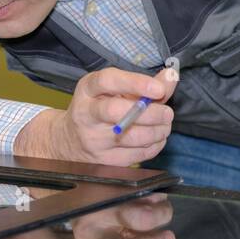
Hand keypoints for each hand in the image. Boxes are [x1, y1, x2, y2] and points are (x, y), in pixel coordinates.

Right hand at [15, 66, 175, 165]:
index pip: (108, 81)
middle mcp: (86, 114)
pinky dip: (154, 146)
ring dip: (157, 131)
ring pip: (132, 137)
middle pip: (117, 112)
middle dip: (150, 113)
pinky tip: (156, 138)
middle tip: (168, 113)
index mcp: (87, 89)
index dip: (135, 84)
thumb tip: (171, 77)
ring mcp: (93, 140)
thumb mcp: (113, 90)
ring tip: (165, 125)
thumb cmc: (97, 109)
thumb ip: (143, 84)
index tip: (158, 88)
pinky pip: (137, 155)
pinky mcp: (104, 161)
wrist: (68, 141)